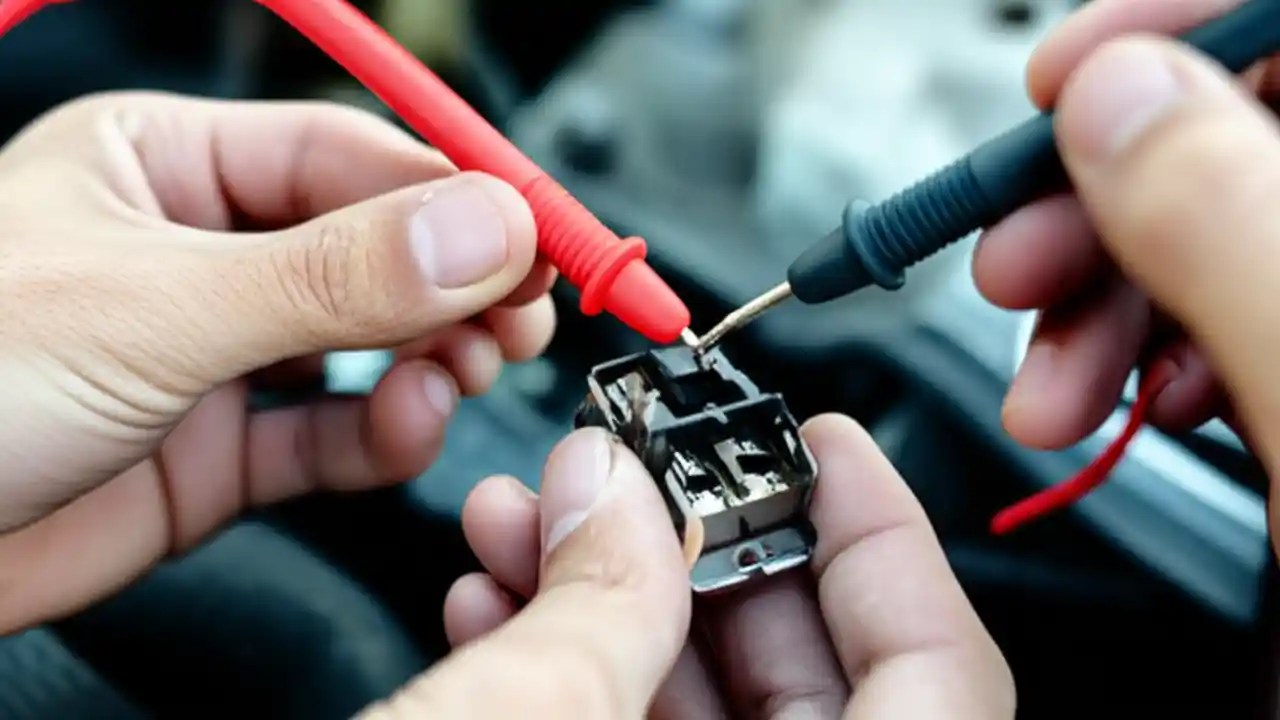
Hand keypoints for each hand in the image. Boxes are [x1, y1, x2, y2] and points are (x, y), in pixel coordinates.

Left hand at [0, 92, 555, 630]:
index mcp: (164, 165)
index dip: (455, 193)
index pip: (350, 157)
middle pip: (374, 248)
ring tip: (464, 370)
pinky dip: (384, 432)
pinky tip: (406, 426)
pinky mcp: (218, 453)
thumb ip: (331, 276)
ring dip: (431, 358)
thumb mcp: (155, 305)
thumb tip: (480, 229)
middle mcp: (199, 252)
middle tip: (521, 313)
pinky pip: (332, 431)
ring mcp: (213, 356)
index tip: (537, 236)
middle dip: (456, 281)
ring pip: (365, 344)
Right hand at [363, 417, 1013, 718]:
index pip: (942, 661)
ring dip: (599, 598)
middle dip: (686, 541)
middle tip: (623, 467)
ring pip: (696, 696)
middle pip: (802, 659)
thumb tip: (603, 485)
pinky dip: (568, 673)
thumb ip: (599, 606)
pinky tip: (496, 611)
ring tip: (517, 521)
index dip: (883, 528)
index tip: (824, 436)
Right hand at [973, 2, 1279, 495]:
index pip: (1276, 18)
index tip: (1054, 84)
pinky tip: (1119, 407)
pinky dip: (1140, 360)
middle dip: (1086, 207)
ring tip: (1047, 391)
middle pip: (1217, 134)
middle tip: (1013, 272)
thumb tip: (1112, 100)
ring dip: (1089, 308)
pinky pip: (1211, 313)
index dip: (1158, 29)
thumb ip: (1219, 221)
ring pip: (1197, 232)